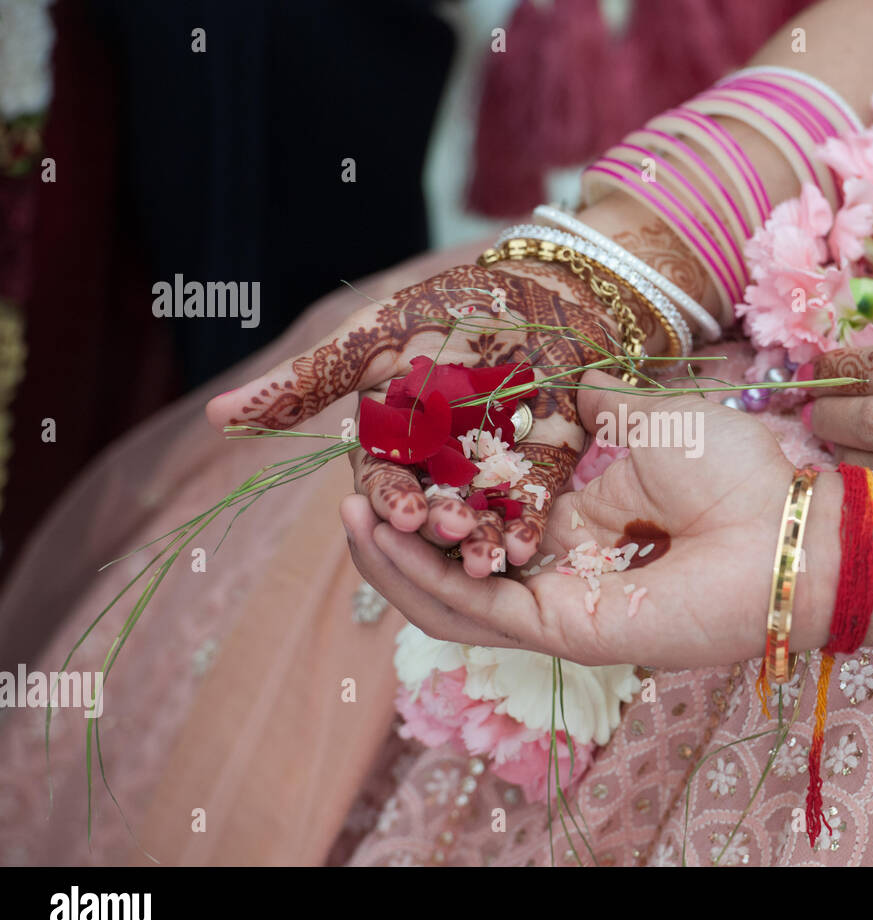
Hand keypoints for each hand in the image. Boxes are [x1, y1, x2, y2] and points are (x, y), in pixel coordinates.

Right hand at [207, 262, 632, 576]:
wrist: (534, 286)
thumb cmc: (445, 306)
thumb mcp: (376, 338)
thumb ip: (309, 380)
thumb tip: (215, 417)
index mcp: (391, 443)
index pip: (382, 482)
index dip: (390, 498)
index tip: (398, 512)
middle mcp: (436, 468)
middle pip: (431, 510)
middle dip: (437, 525)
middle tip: (448, 532)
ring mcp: (488, 474)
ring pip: (478, 518)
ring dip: (479, 540)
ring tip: (485, 561)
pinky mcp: (539, 473)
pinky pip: (529, 509)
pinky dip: (525, 529)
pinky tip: (526, 549)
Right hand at [341, 371, 863, 667]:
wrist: (787, 525)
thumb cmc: (732, 470)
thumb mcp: (642, 414)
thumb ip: (587, 395)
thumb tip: (546, 359)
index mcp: (571, 514)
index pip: (475, 504)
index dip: (426, 481)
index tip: (383, 440)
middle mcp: (554, 561)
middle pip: (450, 555)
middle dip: (393, 524)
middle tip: (350, 483)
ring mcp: (556, 600)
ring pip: (450, 594)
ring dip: (392, 559)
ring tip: (350, 512)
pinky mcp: (564, 629)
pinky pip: (477, 611)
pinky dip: (426, 579)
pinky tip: (386, 536)